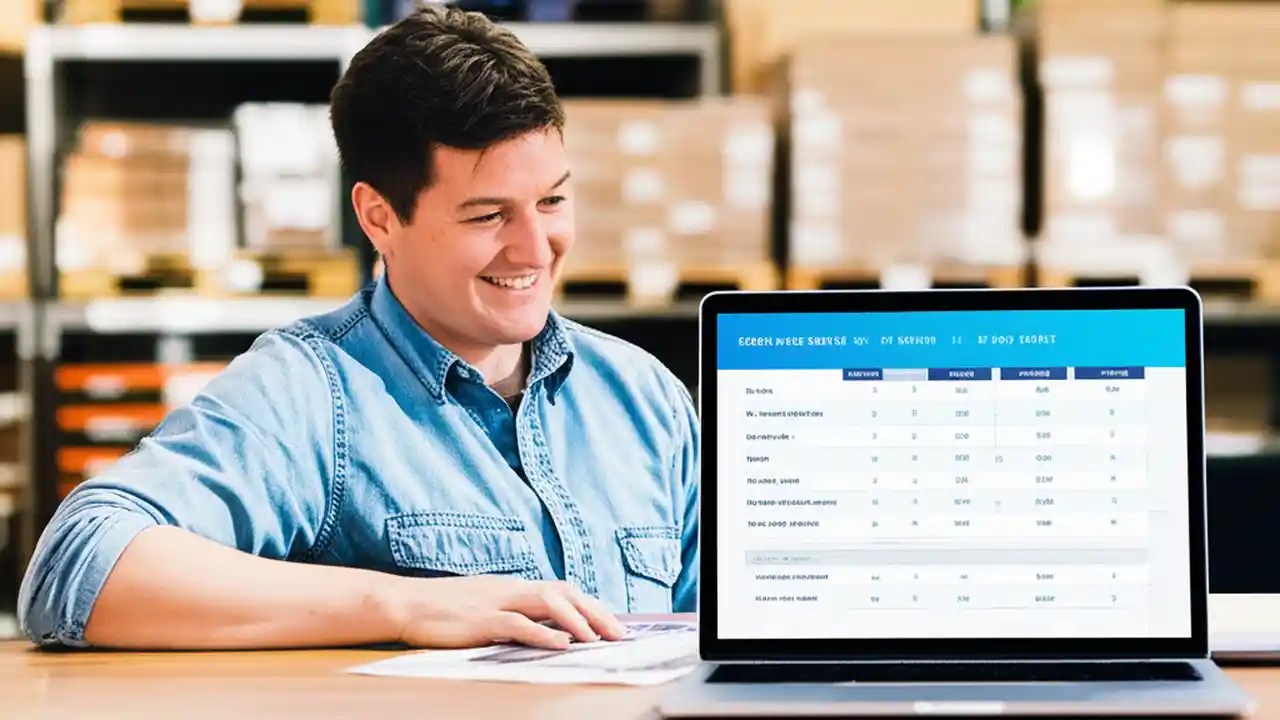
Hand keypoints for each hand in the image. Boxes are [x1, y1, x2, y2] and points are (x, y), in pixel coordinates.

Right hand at [386, 575, 627, 649]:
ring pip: (546, 602)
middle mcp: (509, 589)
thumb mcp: (483, 605)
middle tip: (618, 634)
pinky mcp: (480, 620)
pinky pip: (517, 624)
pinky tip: (561, 644)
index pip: (561, 589)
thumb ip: (511, 613)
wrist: (404, 603)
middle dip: (594, 612)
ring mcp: (495, 602)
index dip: (589, 605)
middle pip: (563, 592)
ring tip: (597, 639)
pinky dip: (542, 634)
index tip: (611, 624)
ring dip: (576, 621)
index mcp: (512, 587)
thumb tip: (542, 629)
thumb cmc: (441, 610)